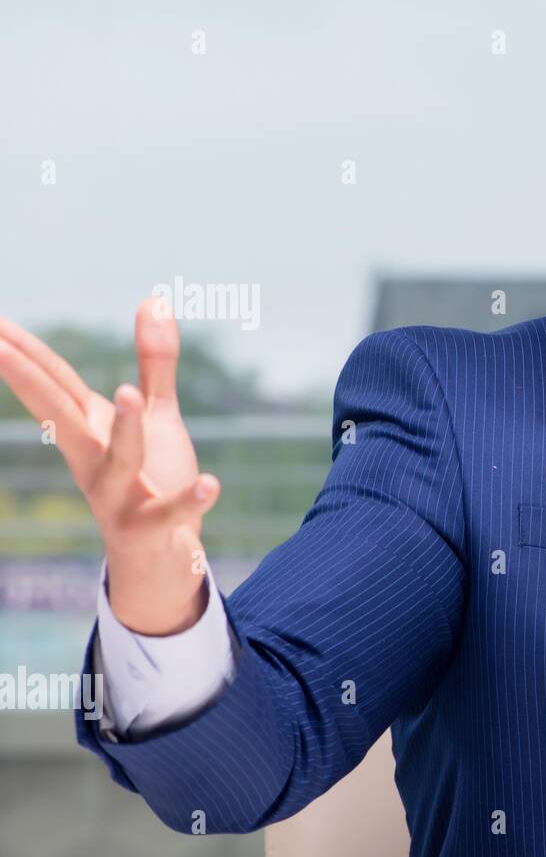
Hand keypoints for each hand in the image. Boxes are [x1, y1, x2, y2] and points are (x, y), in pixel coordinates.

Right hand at [0, 299, 220, 632]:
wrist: (159, 556)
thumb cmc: (151, 478)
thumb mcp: (156, 416)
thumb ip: (155, 363)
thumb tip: (153, 300)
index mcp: (92, 429)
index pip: (54, 383)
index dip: (23, 353)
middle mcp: (95, 460)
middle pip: (61, 416)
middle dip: (30, 382)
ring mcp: (120, 496)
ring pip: (118, 462)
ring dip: (124, 430)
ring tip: (126, 393)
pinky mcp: (152, 527)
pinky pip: (170, 514)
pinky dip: (189, 501)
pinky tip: (212, 484)